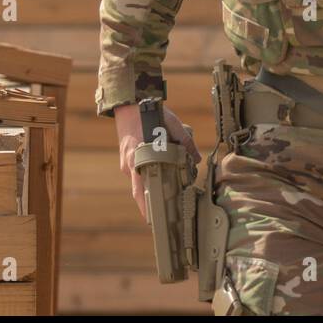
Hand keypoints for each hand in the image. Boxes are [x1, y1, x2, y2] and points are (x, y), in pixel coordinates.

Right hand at [114, 103, 200, 220]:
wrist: (128, 101)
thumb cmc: (149, 113)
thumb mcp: (172, 124)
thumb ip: (185, 142)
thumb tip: (196, 158)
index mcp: (138, 158)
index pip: (139, 190)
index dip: (146, 207)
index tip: (151, 221)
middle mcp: (130, 163)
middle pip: (138, 190)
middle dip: (148, 204)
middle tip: (158, 218)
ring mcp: (126, 160)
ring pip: (138, 179)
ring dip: (148, 186)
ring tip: (163, 196)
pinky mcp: (126, 155)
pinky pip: (136, 170)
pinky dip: (145, 174)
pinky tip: (155, 174)